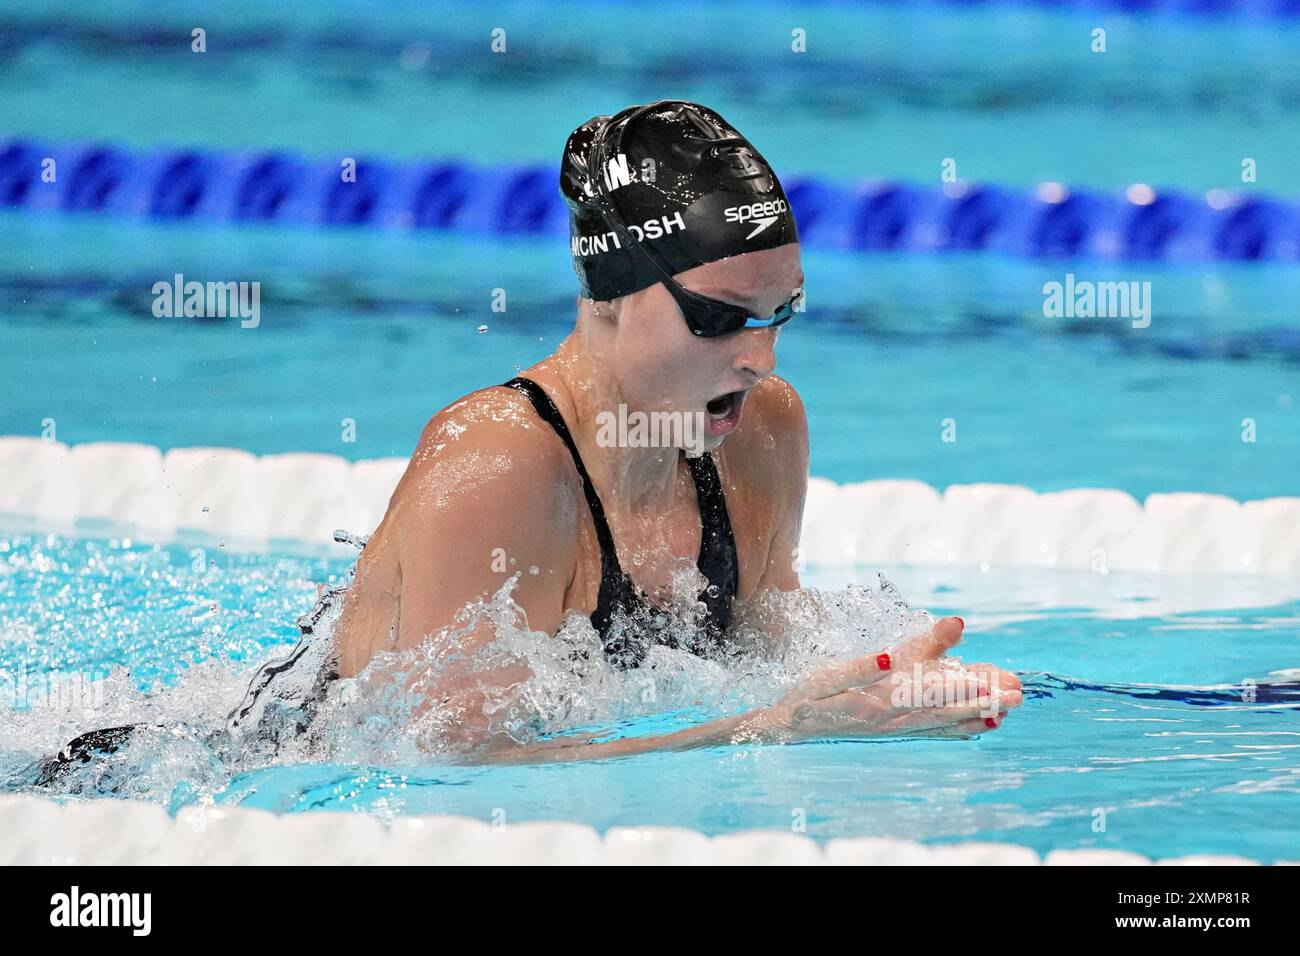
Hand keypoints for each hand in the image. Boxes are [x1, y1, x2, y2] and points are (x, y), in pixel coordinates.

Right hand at [760, 617, 1022, 741]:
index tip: (989, 681)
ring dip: (975, 717)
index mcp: (877, 703)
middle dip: (981, 703)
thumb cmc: (807, 697)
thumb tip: (892, 659)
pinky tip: (977, 729)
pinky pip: (929, 733)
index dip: (958, 687)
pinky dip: (956, 731)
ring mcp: (893, 729)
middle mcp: (892, 720)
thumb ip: (861, 666)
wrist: (790, 727)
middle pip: (943, 711)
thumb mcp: (827, 675)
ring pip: (941, 723)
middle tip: (1017, 696)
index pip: (926, 693)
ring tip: (1007, 711)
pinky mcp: (892, 732)